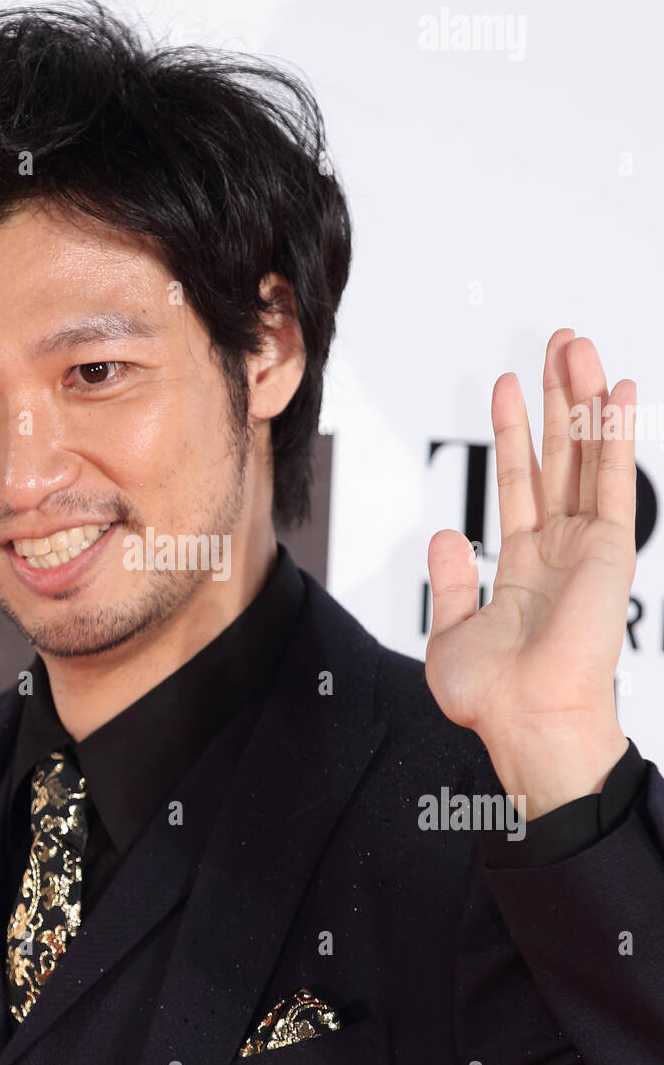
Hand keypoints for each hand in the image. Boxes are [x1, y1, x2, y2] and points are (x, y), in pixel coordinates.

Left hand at [425, 328, 635, 816]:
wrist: (527, 721)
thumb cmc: (493, 697)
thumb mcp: (450, 633)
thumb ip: (449, 581)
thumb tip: (446, 536)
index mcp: (522, 566)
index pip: (519, 481)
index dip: (514, 432)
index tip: (510, 385)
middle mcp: (559, 549)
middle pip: (558, 455)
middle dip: (557, 397)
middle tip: (558, 342)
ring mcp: (587, 546)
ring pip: (586, 454)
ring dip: (583, 399)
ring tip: (578, 345)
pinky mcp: (611, 549)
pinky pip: (615, 479)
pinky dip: (617, 434)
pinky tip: (617, 389)